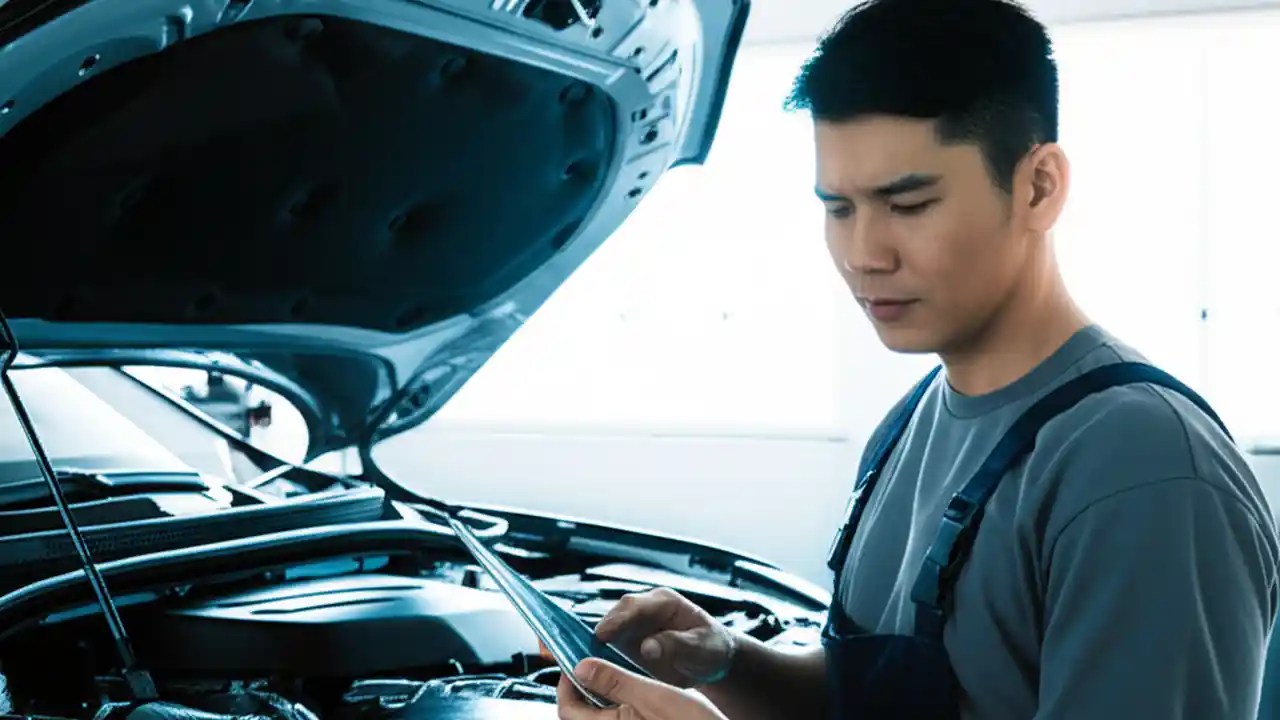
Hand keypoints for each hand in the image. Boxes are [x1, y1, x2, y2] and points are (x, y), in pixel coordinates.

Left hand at [556, 658, 729, 719]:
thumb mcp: (652, 695)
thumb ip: (614, 681)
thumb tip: (581, 667)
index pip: (566, 708)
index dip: (566, 682)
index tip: (575, 659)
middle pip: (580, 712)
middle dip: (584, 685)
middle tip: (595, 660)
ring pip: (598, 714)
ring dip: (601, 693)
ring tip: (614, 669)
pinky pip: (616, 718)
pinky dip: (616, 703)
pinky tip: (632, 687)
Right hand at [594, 588, 735, 687]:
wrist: (713, 660)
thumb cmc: (711, 647)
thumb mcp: (700, 646)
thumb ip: (676, 644)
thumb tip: (647, 647)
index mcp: (664, 602)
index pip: (635, 605)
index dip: (616, 619)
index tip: (602, 635)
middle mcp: (645, 609)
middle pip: (616, 615)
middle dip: (600, 630)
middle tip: (584, 648)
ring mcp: (635, 625)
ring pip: (609, 630)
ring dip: (594, 643)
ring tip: (579, 658)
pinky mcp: (629, 642)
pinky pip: (610, 646)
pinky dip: (600, 655)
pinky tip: (591, 667)